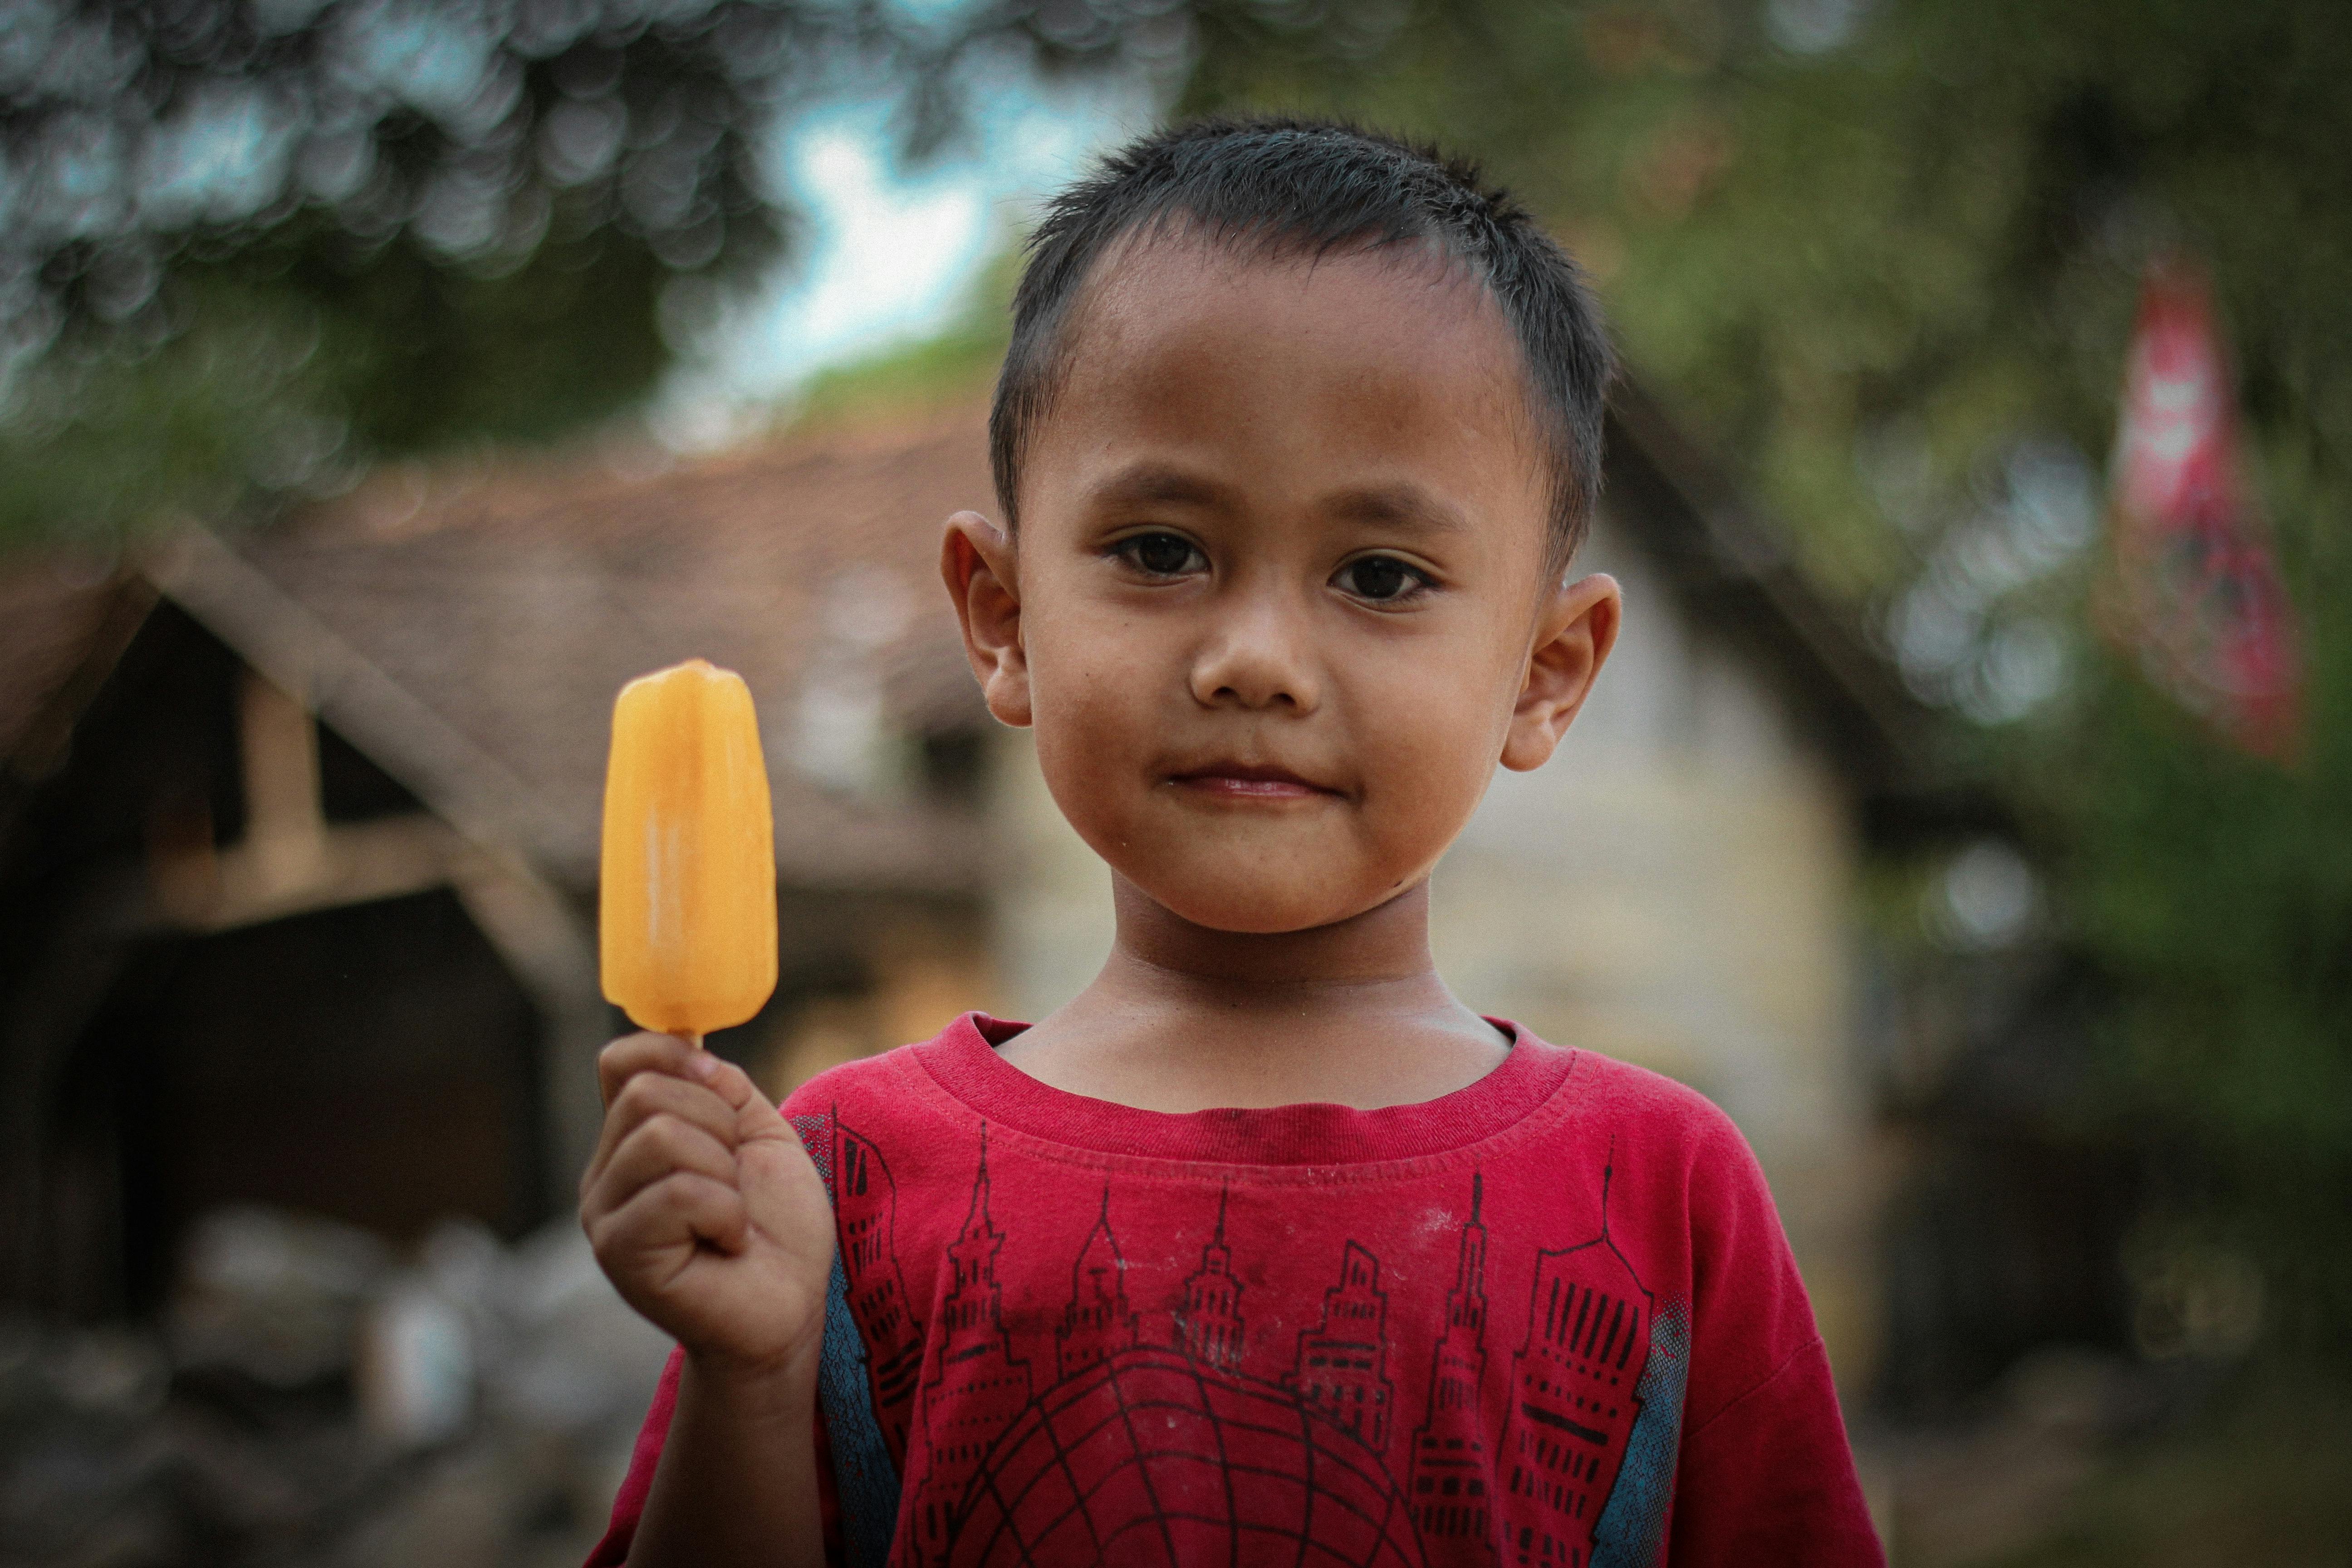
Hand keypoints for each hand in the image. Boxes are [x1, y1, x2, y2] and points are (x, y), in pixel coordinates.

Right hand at [579, 1033, 834, 1376]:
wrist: (789, 1307)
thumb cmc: (777, 1228)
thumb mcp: (763, 1137)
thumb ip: (725, 1089)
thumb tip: (690, 1053)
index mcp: (635, 1140)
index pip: (620, 1062)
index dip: (672, 1055)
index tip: (723, 1089)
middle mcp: (606, 1174)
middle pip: (647, 1092)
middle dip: (720, 1124)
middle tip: (737, 1177)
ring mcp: (605, 1214)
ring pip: (661, 1136)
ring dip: (723, 1172)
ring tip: (732, 1214)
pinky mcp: (618, 1252)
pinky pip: (677, 1192)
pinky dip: (725, 1213)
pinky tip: (728, 1243)